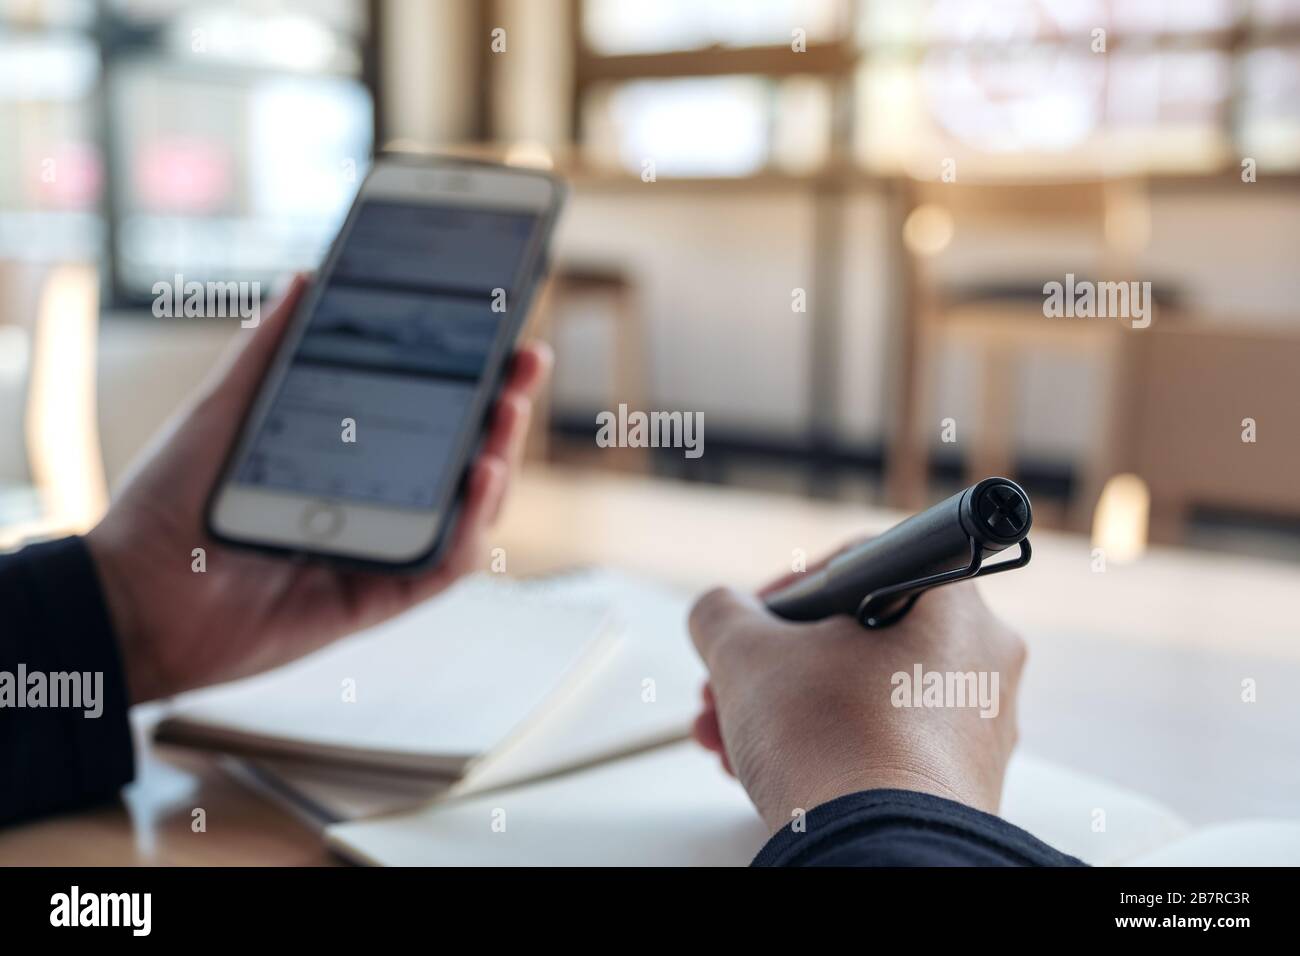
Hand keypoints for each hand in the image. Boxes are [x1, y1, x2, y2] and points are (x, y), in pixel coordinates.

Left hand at [86, 275, 551, 703]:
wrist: (129, 591)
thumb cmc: (170, 503)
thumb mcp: (223, 410)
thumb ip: (269, 350)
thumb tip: (306, 281)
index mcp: (349, 460)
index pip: (428, 414)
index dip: (470, 376)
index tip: (498, 332)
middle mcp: (375, 504)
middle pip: (462, 457)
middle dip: (502, 407)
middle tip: (525, 361)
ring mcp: (380, 550)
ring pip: (468, 510)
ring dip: (499, 460)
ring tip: (505, 412)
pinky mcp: (377, 597)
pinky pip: (443, 566)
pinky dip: (470, 526)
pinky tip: (476, 480)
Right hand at [687, 550, 1025, 831]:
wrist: (879, 853)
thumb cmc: (835, 746)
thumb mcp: (747, 654)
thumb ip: (722, 613)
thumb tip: (718, 613)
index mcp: (953, 603)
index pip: (861, 565)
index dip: (790, 590)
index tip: (755, 622)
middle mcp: (982, 660)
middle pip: (854, 638)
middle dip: (774, 664)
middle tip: (730, 683)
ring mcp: (977, 726)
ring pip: (861, 694)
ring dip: (784, 707)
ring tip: (728, 734)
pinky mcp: (960, 782)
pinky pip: (882, 743)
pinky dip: (824, 745)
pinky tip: (765, 767)